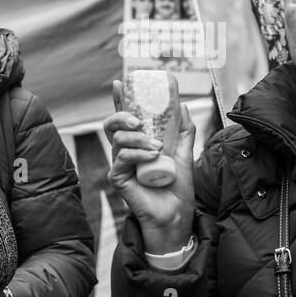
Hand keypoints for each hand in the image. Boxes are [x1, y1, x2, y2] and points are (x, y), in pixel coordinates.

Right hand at [103, 81, 195, 253]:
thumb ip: (183, 130)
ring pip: (118, 140)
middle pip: (111, 124)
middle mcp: (125, 150)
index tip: (119, 83)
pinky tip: (152, 156)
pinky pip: (122, 158)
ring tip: (157, 145)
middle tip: (138, 119)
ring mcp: (119, 164)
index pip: (125, 117)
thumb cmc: (176, 187)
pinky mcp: (118, 178)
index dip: (120, 99)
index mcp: (138, 142)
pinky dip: (137, 153)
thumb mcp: (184, 153)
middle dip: (121, 115)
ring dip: (137, 138)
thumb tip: (182, 106)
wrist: (177, 213)